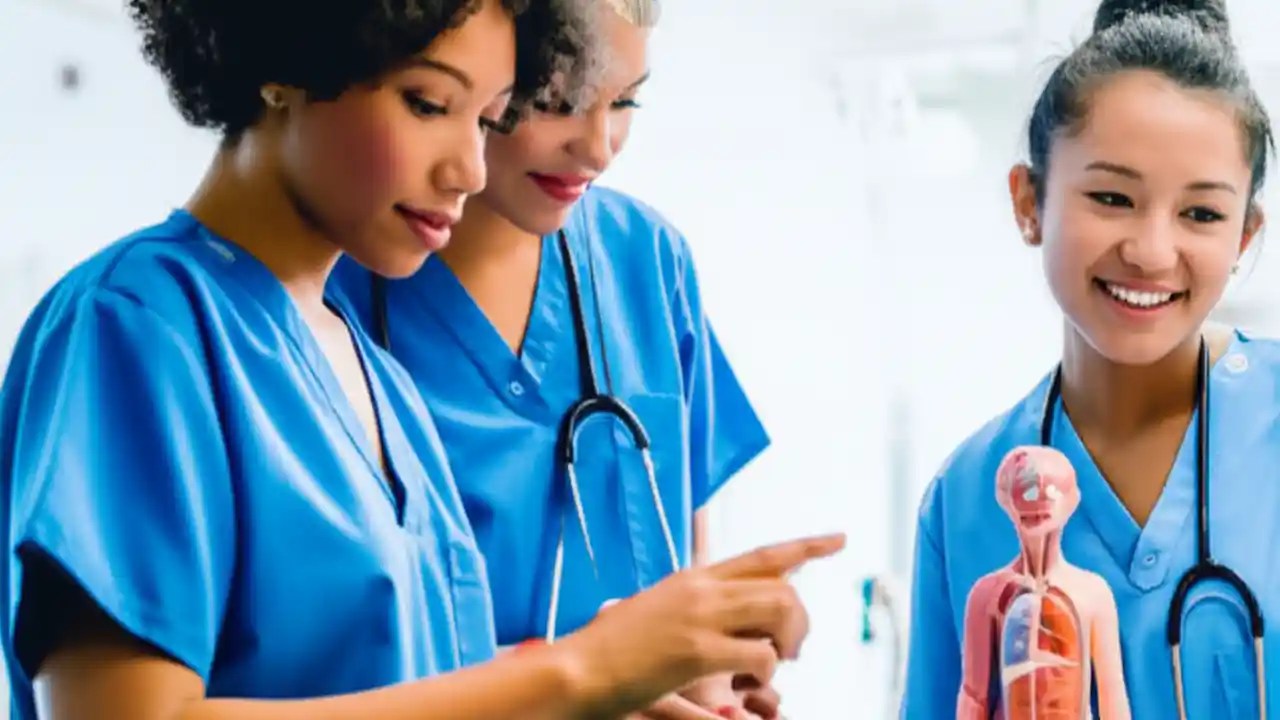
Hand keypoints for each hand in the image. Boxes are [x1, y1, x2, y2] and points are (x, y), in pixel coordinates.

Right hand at [558, 533, 845, 717]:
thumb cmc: (607, 649)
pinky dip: (766, 673)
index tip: (838, 540)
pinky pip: (761, 655)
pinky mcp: (698, 649)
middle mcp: (702, 589)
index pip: (763, 555)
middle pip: (782, 586)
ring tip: (770, 667)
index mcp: (693, 578)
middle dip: (799, 621)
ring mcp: (701, 616)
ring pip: (780, 610)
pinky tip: (746, 684)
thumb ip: (688, 607)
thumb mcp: (651, 612)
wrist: (577, 668)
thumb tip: (719, 617)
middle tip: (790, 652)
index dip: (806, 546)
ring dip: (788, 642)